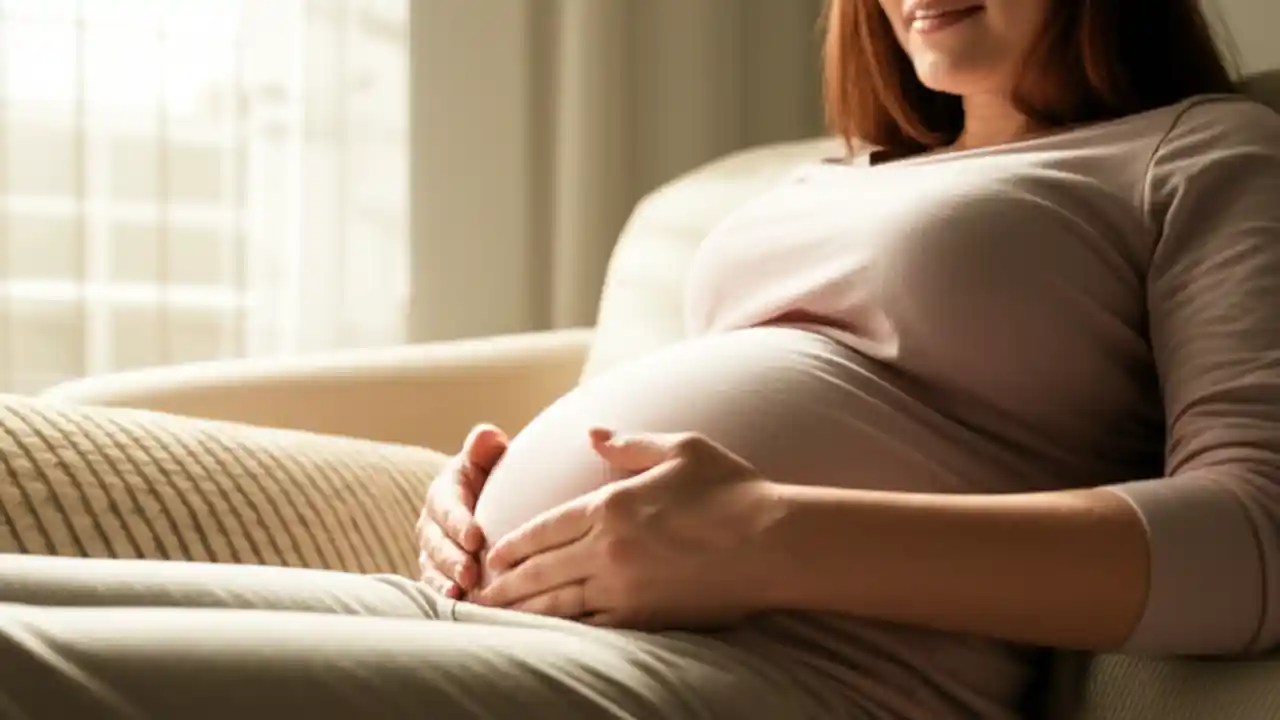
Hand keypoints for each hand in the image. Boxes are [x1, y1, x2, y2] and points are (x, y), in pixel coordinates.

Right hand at [416, 424, 507, 598]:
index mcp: (445, 490)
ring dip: (444, 582)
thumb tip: (488, 436)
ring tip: (461, 596)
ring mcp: (433, 549)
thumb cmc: (495, 476)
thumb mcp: (489, 458)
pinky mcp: (438, 572)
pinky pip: (436, 586)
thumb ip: (486, 447)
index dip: (458, 522)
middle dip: (450, 559)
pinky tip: (459, 609)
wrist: (491, 500)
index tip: (476, 537)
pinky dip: (444, 598)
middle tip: (469, 574)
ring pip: (432, 567)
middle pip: (435, 541)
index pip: (447, 505)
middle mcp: (432, 521)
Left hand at [473, 428, 784, 629]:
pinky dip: (564, 631)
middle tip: (475, 594)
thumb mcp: (680, 448)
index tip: (491, 554)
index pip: (544, 528)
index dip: (513, 543)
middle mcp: (608, 549)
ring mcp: (625, 587)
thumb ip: (629, 444)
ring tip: (496, 619)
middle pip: (540, 570)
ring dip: (522, 612)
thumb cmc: (732, 488)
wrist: (773, 542)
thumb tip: (591, 433)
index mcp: (611, 504)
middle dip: (504, 584)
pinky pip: (593, 627)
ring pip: (558, 604)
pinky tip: (547, 637)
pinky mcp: (646, 616)